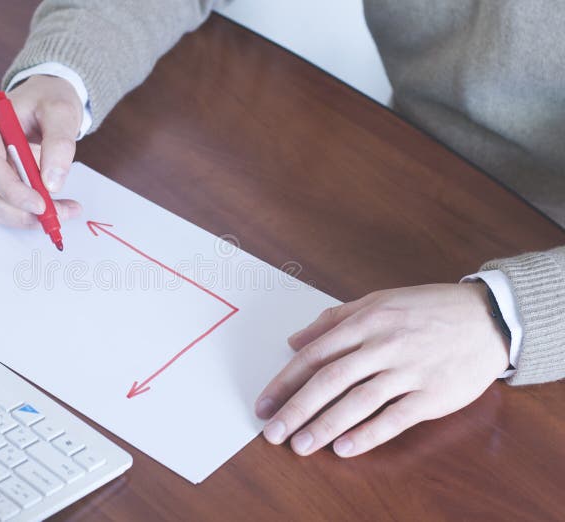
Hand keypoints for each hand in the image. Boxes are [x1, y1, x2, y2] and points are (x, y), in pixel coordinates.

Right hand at [0, 75, 82, 227]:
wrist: (47, 103)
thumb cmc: (49, 101)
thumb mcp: (61, 112)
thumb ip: (59, 144)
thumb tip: (51, 183)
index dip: (13, 190)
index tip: (41, 204)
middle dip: (22, 210)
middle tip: (58, 214)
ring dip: (26, 218)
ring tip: (63, 211)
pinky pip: (3, 209)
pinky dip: (27, 216)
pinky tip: (53, 209)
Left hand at [255, 283, 509, 457]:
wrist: (487, 318)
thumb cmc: (427, 309)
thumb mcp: (378, 301)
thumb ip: (334, 320)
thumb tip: (295, 341)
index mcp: (366, 321)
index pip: (315, 354)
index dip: (285, 381)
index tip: (264, 403)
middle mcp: (383, 345)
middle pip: (330, 380)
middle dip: (296, 408)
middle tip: (272, 433)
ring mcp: (408, 371)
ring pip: (359, 401)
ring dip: (325, 425)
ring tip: (301, 446)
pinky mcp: (432, 395)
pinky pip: (395, 418)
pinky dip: (369, 434)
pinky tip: (345, 448)